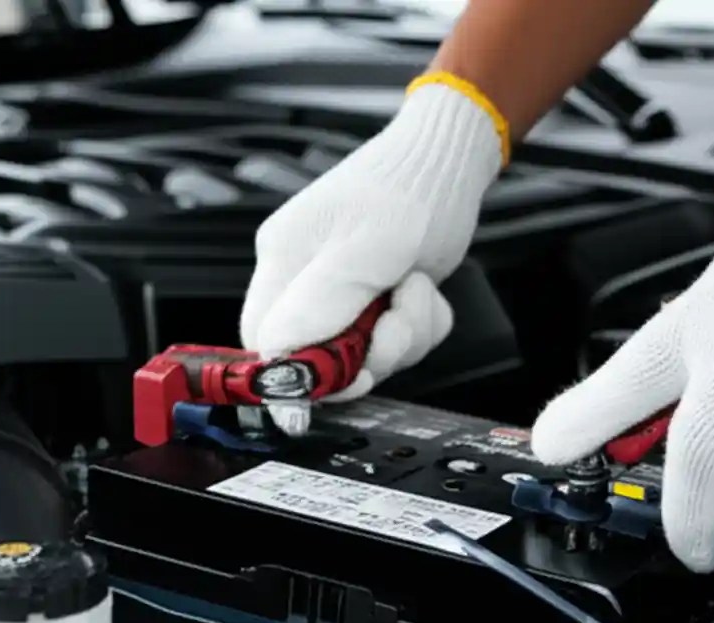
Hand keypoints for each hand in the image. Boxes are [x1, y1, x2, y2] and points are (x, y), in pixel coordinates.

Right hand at [240, 81, 502, 412]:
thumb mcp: (365, 248)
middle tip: (395, 318)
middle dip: (369, 350)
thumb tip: (276, 354)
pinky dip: (420, 324)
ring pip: (364, 354)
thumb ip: (319, 303)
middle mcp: (305, 280)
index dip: (301, 368)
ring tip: (417, 287)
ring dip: (404, 335)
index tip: (347, 372)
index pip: (264, 340)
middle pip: (318, 356)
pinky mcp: (377, 298)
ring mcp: (343, 292)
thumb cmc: (406, 188)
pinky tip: (425, 289)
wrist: (449, 160)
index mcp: (283, 260)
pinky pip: (394, 341)